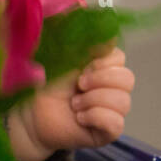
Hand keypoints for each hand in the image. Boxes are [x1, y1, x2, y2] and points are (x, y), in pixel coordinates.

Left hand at [7, 45, 133, 160]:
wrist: (32, 114)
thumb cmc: (47, 87)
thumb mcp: (64, 59)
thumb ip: (85, 44)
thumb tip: (107, 28)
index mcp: (103, 69)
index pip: (120, 58)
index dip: (103, 62)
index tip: (82, 68)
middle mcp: (112, 89)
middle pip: (127, 79)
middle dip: (99, 80)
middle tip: (78, 86)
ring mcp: (112, 111)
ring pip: (122, 102)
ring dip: (93, 100)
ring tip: (74, 104)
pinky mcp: (107, 132)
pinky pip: (116, 123)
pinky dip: (96, 117)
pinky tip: (80, 118)